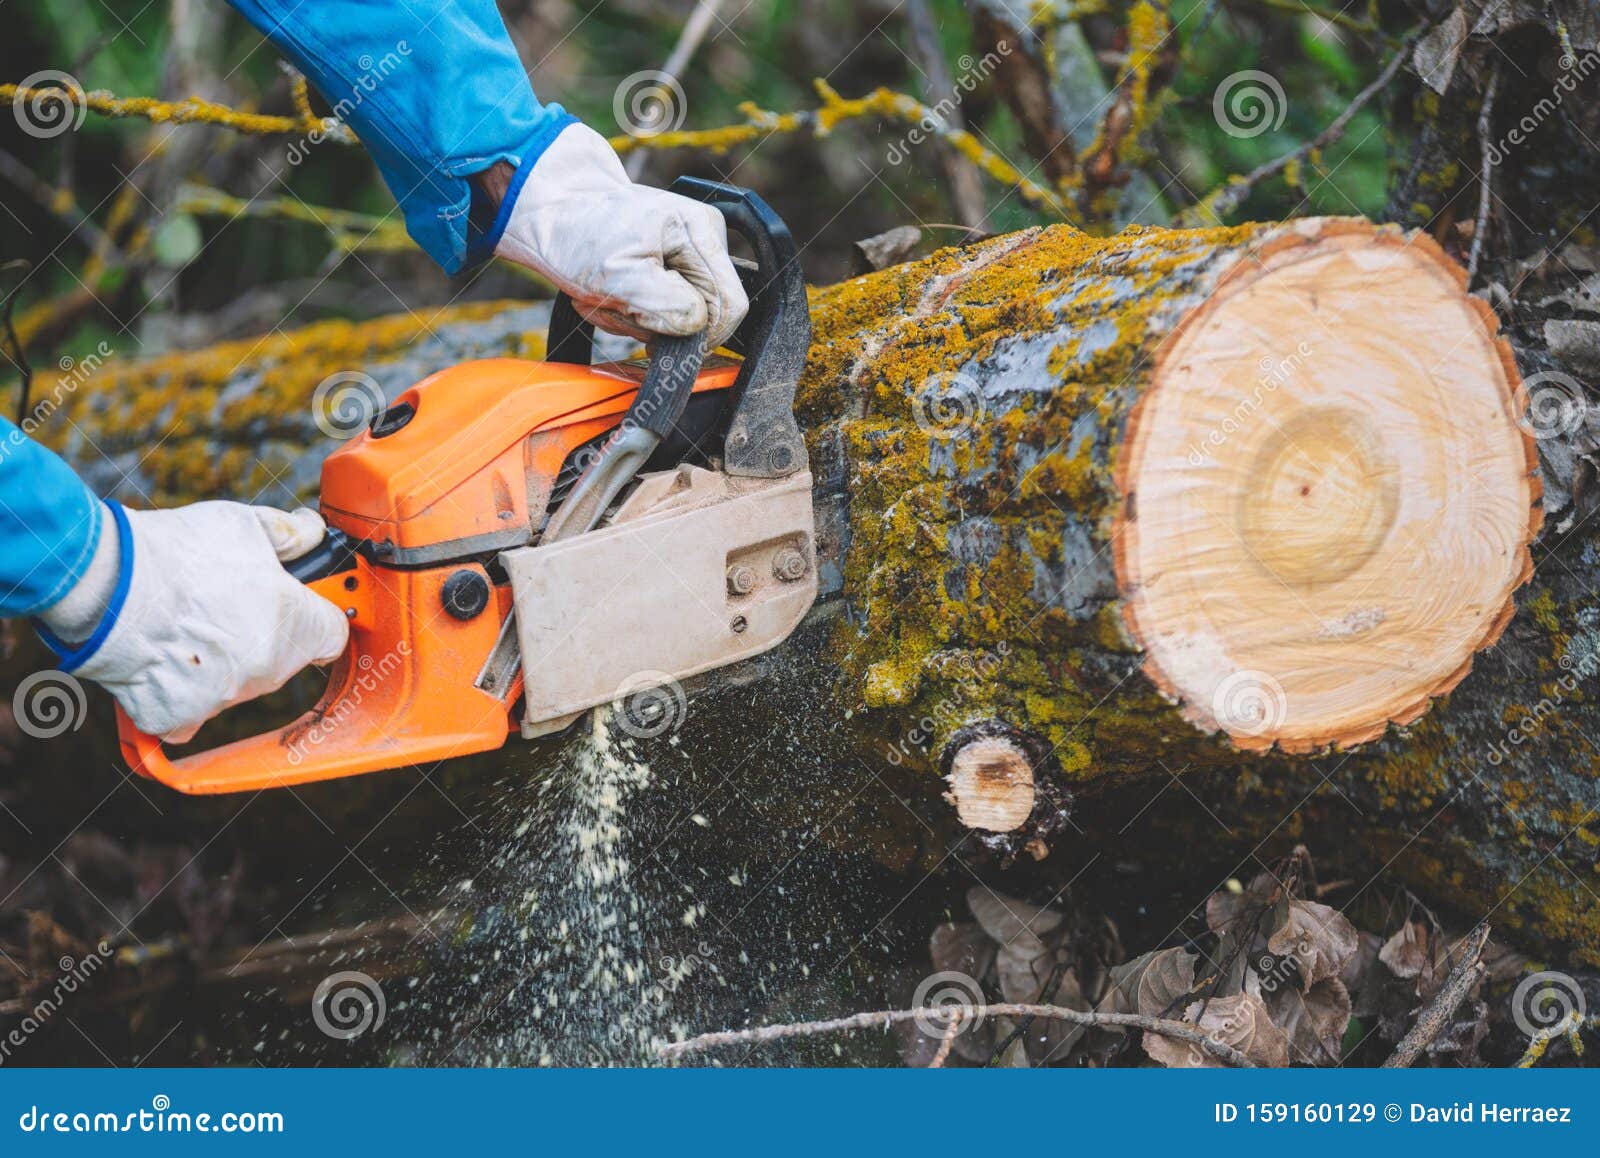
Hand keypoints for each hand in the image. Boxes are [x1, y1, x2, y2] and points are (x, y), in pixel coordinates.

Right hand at [38, 502, 349, 742]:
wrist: (105, 585)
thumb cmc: (177, 552)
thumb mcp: (244, 525)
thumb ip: (291, 534)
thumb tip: (313, 533)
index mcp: (294, 624)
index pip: (333, 634)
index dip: (317, 614)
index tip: (300, 604)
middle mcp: (267, 669)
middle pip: (283, 659)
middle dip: (265, 633)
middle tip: (227, 602)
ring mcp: (225, 698)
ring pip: (237, 683)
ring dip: (222, 661)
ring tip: (187, 621)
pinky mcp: (181, 717)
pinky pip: (190, 710)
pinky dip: (178, 691)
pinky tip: (162, 656)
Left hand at [491, 124, 748, 348]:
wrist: (555, 212)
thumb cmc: (578, 236)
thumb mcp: (616, 278)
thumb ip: (666, 306)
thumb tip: (697, 325)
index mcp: (702, 231)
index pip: (730, 306)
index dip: (697, 333)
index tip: (649, 331)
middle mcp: (706, 238)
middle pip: (708, 315)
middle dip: (660, 324)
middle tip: (617, 308)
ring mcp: (692, 251)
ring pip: (686, 318)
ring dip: (641, 321)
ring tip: (609, 299)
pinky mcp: (676, 265)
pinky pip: (670, 310)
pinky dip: (637, 315)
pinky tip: (615, 298)